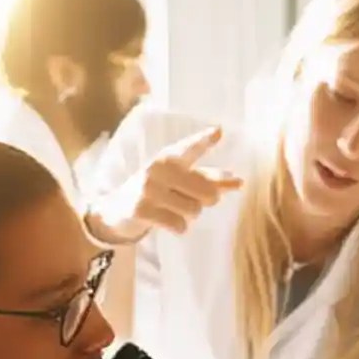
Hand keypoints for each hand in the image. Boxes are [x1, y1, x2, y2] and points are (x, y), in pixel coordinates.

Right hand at [96, 126, 243, 239]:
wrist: (117, 209)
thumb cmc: (157, 191)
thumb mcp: (180, 180)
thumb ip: (210, 180)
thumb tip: (241, 182)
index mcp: (169, 157)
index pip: (190, 148)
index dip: (204, 140)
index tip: (218, 131)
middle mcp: (158, 168)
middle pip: (207, 192)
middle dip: (206, 200)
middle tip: (189, 199)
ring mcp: (148, 188)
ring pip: (194, 210)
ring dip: (189, 216)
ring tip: (173, 209)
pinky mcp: (142, 209)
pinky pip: (179, 225)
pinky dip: (179, 227)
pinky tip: (165, 221)